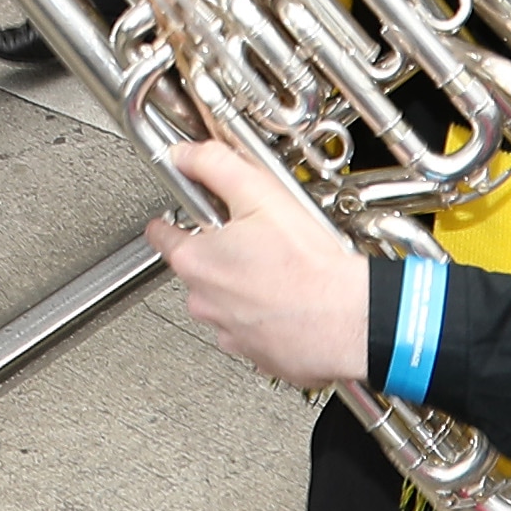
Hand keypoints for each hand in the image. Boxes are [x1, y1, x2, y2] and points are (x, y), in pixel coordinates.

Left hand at [146, 142, 372, 388]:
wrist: (349, 319)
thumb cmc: (309, 266)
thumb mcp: (260, 194)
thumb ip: (215, 166)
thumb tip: (186, 155)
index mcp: (197, 261)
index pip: (161, 235)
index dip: (171, 220)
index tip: (175, 218)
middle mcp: (204, 301)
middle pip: (199, 268)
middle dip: (221, 254)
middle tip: (257, 241)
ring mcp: (228, 333)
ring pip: (226, 301)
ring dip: (244, 288)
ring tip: (281, 272)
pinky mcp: (255, 355)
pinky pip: (252, 330)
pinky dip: (266, 317)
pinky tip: (290, 302)